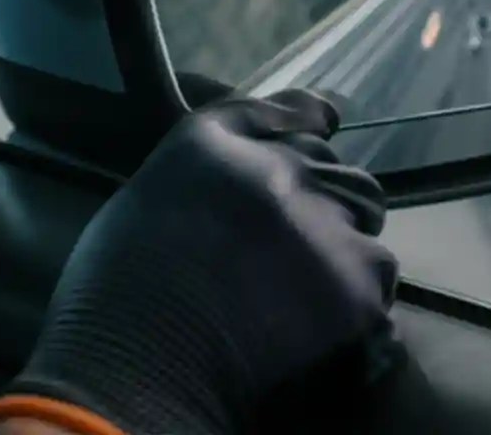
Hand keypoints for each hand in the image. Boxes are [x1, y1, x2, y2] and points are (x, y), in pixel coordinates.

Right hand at [0, 90, 397, 434]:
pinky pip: (377, 281)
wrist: (136, 377)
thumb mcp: (141, 210)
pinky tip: (322, 331)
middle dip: (328, 201)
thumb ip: (198, 184)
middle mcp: (275, 168)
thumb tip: (233, 194)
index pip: (282, 113)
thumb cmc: (113, 304)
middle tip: (302, 251)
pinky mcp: (356, 281)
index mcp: (212, 145)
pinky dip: (358, 303)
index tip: (324, 124)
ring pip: (365, 218)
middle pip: (335, 170)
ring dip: (347, 246)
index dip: (308, 121)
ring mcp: (321, 220)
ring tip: (311, 294)